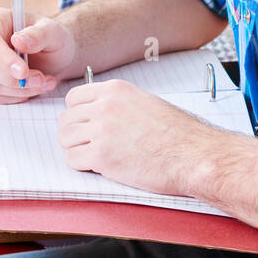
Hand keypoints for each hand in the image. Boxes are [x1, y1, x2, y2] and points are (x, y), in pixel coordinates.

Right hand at [0, 7, 76, 103]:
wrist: (53, 57)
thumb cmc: (50, 38)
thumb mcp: (52, 32)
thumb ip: (38, 35)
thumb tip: (18, 41)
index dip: (2, 57)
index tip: (23, 72)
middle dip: (13, 78)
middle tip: (41, 79)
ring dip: (20, 89)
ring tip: (44, 82)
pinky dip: (17, 96)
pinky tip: (34, 88)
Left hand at [57, 80, 213, 195]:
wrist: (193, 154)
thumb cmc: (178, 134)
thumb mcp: (145, 103)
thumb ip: (119, 104)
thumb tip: (100, 113)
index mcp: (116, 90)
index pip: (73, 98)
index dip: (78, 114)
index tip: (85, 125)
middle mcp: (105, 106)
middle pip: (66, 119)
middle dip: (74, 133)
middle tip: (89, 144)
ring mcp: (102, 130)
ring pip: (65, 138)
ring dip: (76, 149)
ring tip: (94, 156)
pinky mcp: (102, 156)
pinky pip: (73, 159)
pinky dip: (81, 165)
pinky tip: (98, 166)